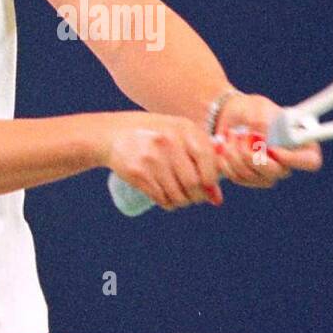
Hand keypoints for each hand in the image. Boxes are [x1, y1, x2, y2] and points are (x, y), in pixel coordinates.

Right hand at [103, 112, 224, 210]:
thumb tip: (217, 198)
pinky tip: (166, 195)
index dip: (211, 179)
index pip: (207, 160)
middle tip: (195, 195)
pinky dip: (168, 202)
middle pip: (193, 183)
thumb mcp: (181, 137)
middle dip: (197, 195)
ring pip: (178, 195)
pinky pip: (161, 199)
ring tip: (180, 195)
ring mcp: (151, 158)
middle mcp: (168, 142)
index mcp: (184, 129)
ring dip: (183, 201)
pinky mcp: (138, 173)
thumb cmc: (157, 135)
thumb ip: (203, 160)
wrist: (115, 134)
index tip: (209, 186)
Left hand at [213, 92, 322, 189]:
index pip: (310, 161)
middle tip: (240, 135)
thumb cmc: (251, 109)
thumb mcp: (259, 108)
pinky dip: (226, 161)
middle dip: (253, 154)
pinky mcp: (249, 179)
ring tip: (231, 134)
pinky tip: (224, 146)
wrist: (230, 116)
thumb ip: (264, 123)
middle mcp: (288, 162)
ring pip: (253, 176)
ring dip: (235, 154)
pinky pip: (237, 177)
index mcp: (300, 143)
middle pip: (276, 172)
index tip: (273, 148)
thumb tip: (263, 141)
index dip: (293, 159)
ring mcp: (268, 174)